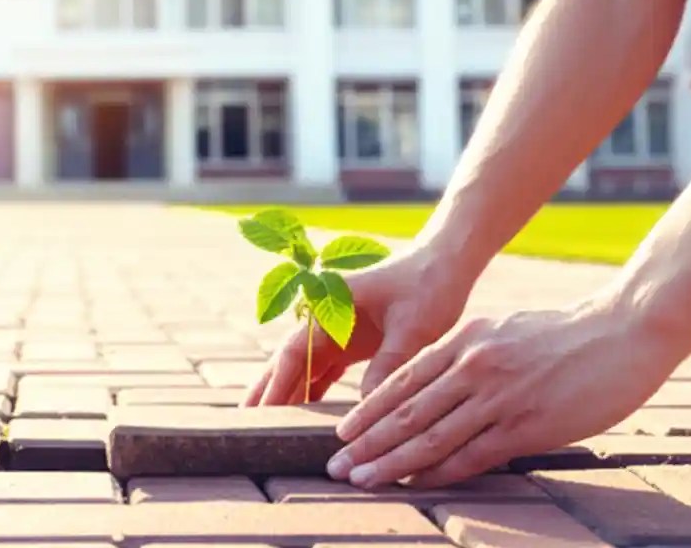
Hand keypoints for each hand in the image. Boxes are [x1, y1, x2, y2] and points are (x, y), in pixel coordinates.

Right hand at [244, 245, 471, 405]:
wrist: (445, 265)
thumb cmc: (428, 286)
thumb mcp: (413, 326)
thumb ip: (389, 363)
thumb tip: (369, 406)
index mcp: (330, 305)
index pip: (294, 351)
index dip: (277, 383)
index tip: (261, 411)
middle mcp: (326, 319)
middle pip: (289, 360)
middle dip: (269, 390)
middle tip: (245, 423)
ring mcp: (338, 332)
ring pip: (304, 369)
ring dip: (289, 394)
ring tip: (267, 425)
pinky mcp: (352, 344)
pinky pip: (324, 372)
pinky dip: (313, 393)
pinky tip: (302, 417)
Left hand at [326, 296, 683, 488]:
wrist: (617, 334)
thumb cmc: (557, 333)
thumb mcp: (497, 330)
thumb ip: (461, 354)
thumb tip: (431, 380)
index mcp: (461, 341)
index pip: (402, 381)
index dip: (369, 411)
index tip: (342, 433)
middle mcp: (471, 368)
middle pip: (406, 413)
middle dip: (367, 443)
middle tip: (336, 465)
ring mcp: (497, 398)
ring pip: (431, 438)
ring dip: (392, 464)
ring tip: (361, 479)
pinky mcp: (525, 426)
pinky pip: (471, 455)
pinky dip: (439, 472)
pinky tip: (415, 483)